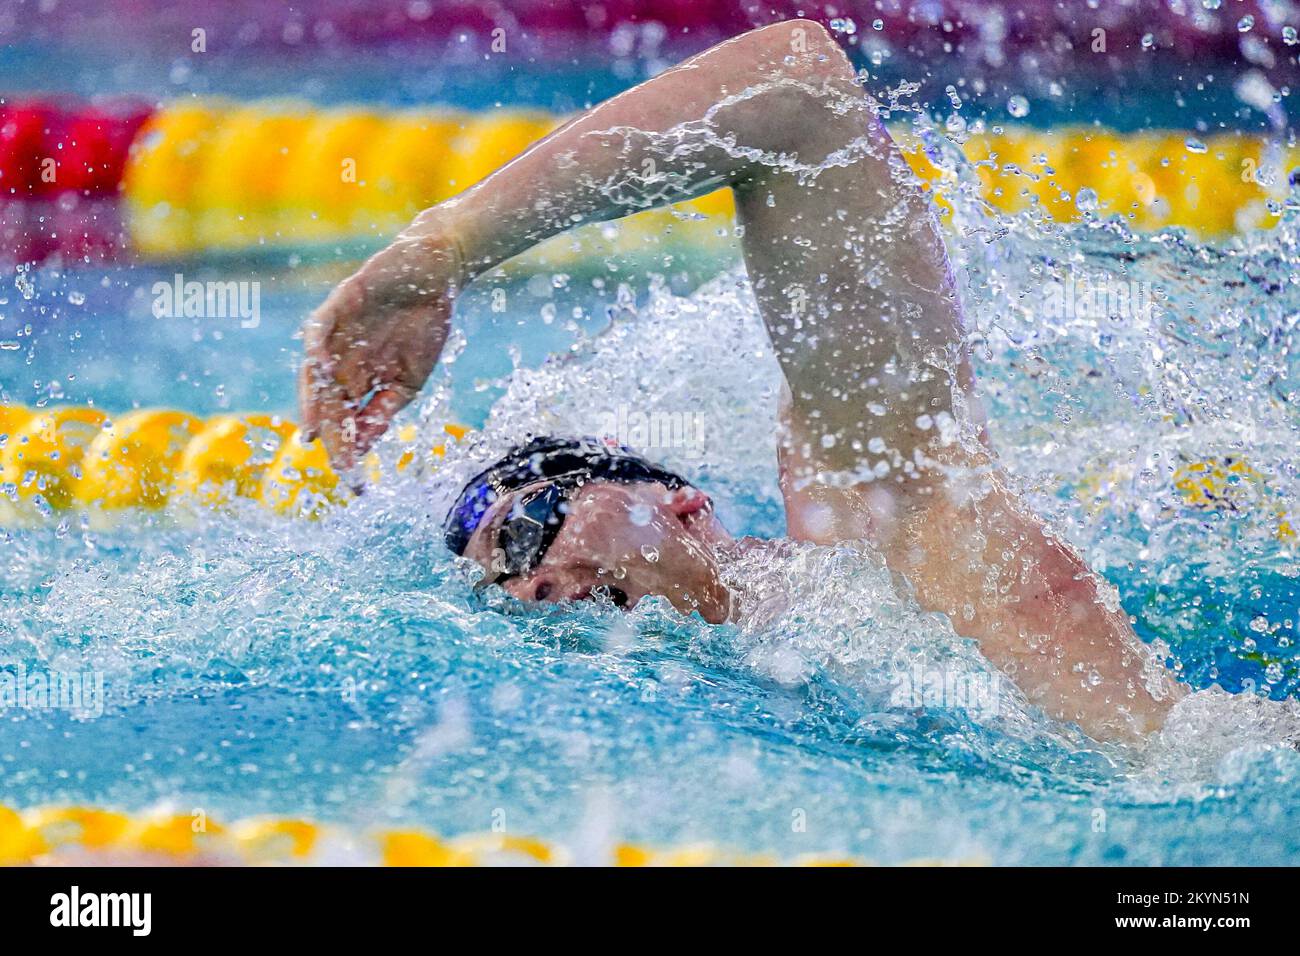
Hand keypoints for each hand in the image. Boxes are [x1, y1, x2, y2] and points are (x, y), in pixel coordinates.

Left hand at [298, 221, 462, 473]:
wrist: (438, 274)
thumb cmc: (425, 326)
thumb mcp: (409, 380)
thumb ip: (384, 410)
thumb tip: (363, 446)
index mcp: (357, 380)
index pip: (344, 420)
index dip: (347, 450)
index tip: (355, 482)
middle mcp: (340, 359)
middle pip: (325, 402)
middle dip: (330, 434)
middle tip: (336, 462)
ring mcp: (337, 332)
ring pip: (314, 371)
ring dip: (313, 401)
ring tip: (314, 429)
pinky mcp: (340, 302)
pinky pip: (320, 328)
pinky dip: (317, 349)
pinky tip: (321, 372)